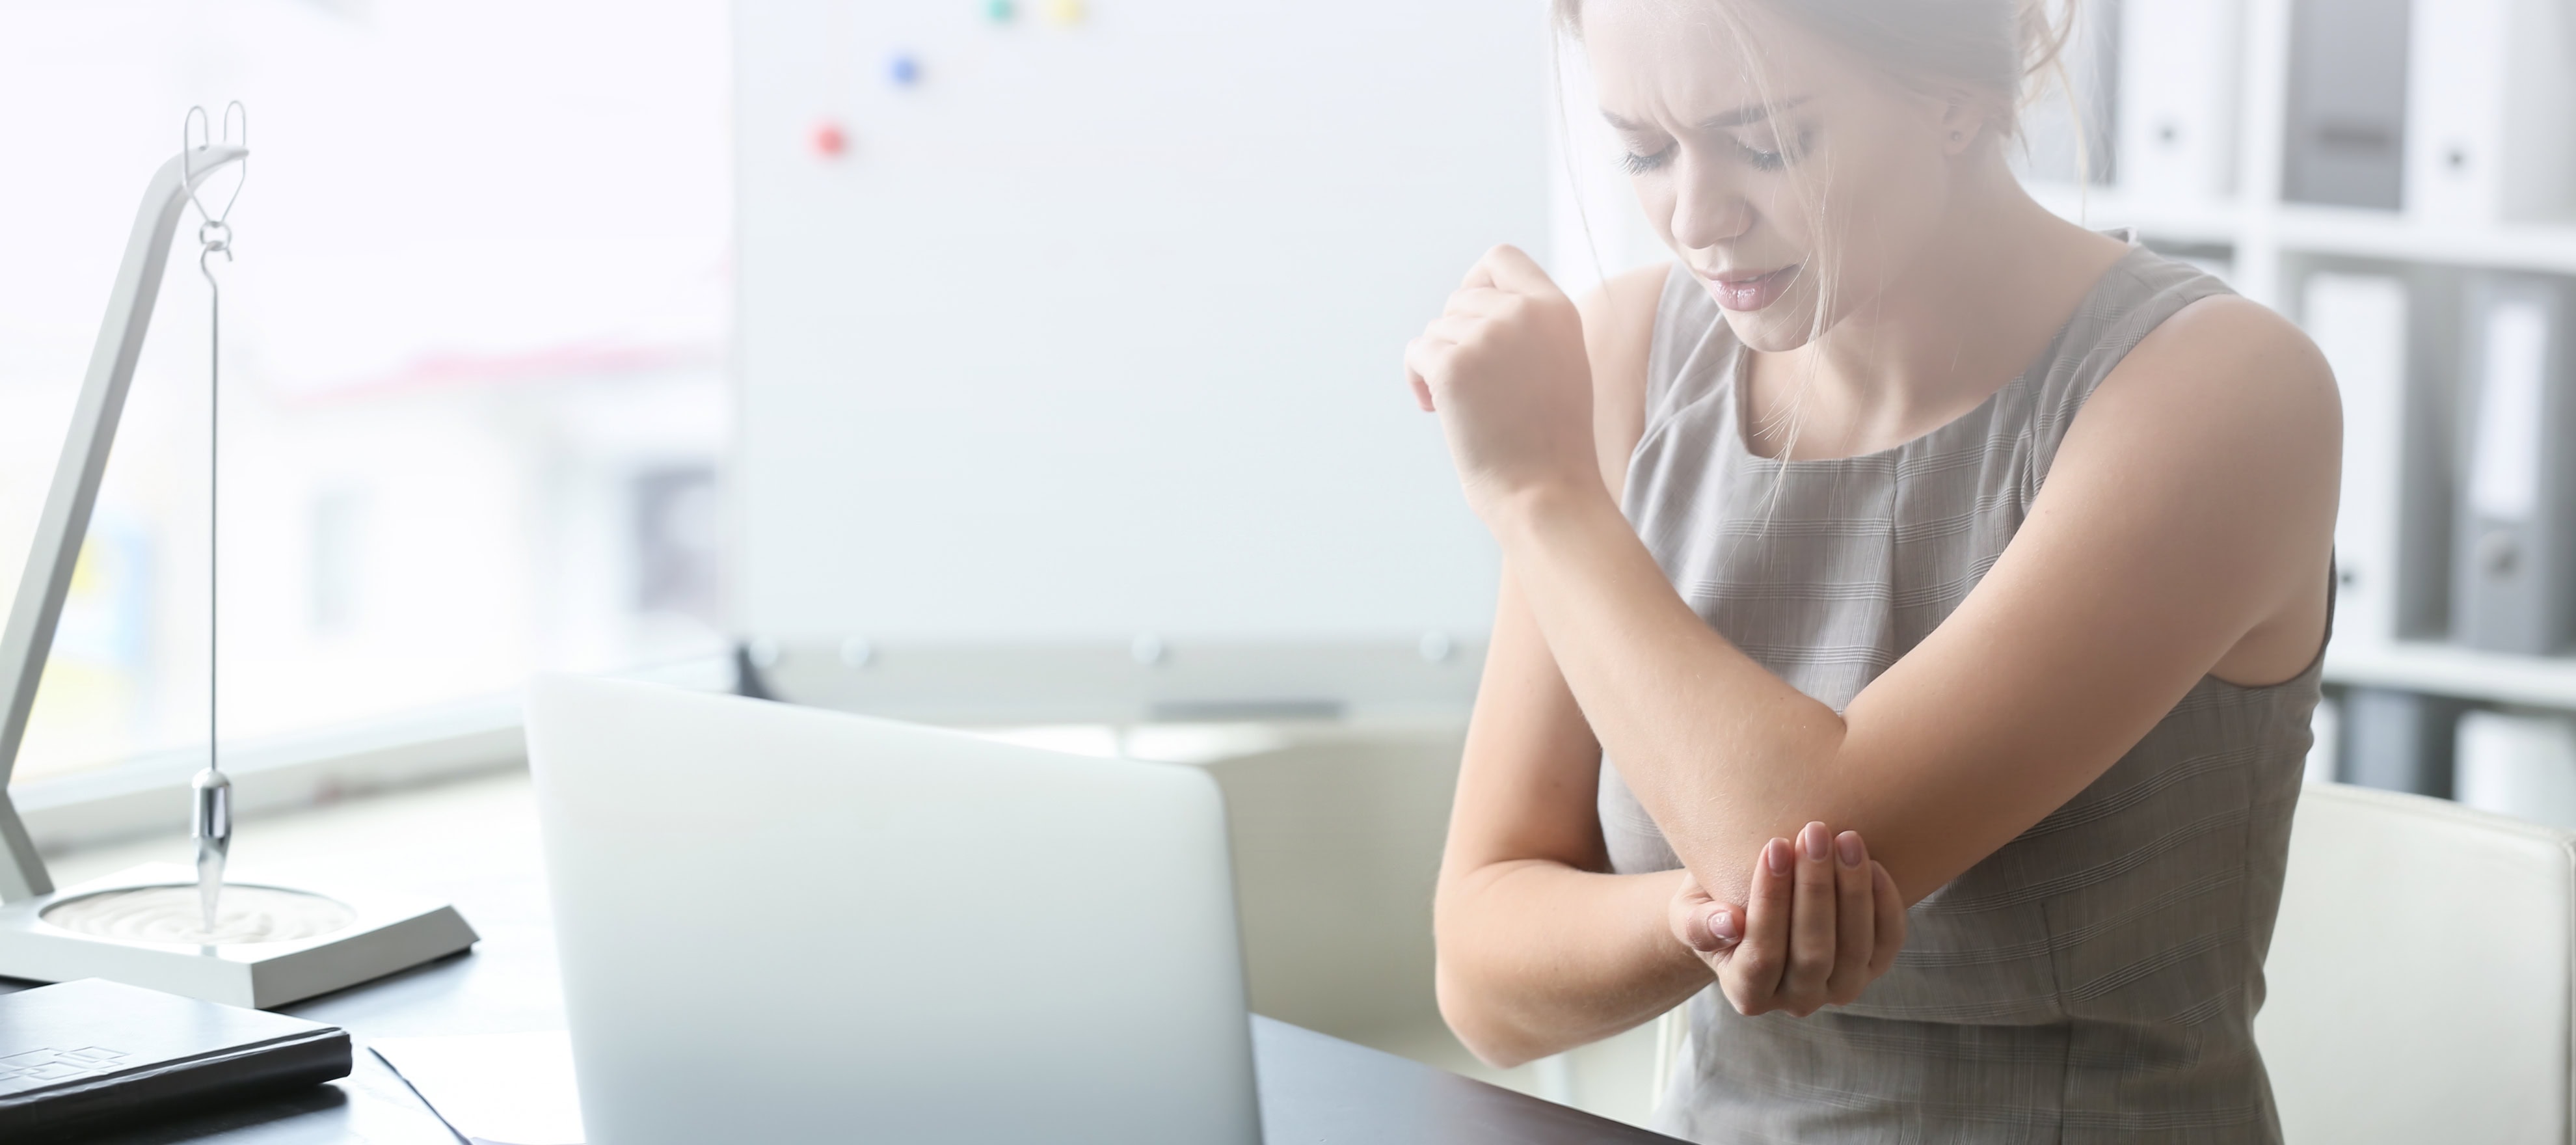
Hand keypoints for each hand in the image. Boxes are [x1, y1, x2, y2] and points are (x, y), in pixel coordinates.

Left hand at [1401, 245, 1598, 518]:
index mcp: (1557, 309)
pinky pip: (1416, 352)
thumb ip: (1529, 324)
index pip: (1501, 258)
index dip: (1477, 282)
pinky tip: (1437, 409)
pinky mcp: (1453, 365)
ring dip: (1439, 363)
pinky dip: (1418, 380)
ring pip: (1437, 328)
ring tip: (1465, 405)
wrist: (1544, 490)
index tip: (1473, 319)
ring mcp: (1487, 337)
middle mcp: (1523, 313)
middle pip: (1461, 297)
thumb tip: (1474, 300)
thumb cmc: (1550, 439)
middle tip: (1473, 384)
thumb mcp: (1560, 362)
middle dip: (1457, 337)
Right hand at [1666, 821, 1905, 1017]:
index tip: (1774, 845)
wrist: (1748, 909)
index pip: (1762, 954)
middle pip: (1813, 952)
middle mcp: (1796, 1001)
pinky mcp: (1871, 968)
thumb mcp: (1689, 913)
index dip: (1770, 901)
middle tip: (1813, 832)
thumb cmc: (1712, 906)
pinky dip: (1885, 904)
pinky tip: (1873, 863)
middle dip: (1815, 888)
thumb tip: (1729, 923)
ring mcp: (1838, 988)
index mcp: (1748, 994)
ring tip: (1845, 838)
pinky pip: (1887, 942)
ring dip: (1853, 889)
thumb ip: (1698, 923)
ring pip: (1854, 947)